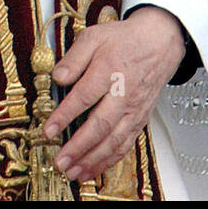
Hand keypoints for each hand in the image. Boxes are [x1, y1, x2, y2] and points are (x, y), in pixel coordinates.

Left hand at [44, 6, 185, 182]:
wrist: (159, 42)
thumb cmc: (125, 40)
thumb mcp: (95, 36)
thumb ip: (75, 57)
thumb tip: (58, 77)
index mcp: (110, 70)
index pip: (84, 96)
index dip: (65, 115)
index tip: (48, 130)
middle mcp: (124, 93)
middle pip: (101, 124)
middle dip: (79, 147)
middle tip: (60, 160)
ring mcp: (134, 109)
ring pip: (114, 140)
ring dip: (93, 159)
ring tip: (73, 172)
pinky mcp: (140, 119)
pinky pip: (126, 144)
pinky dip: (109, 160)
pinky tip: (93, 169)